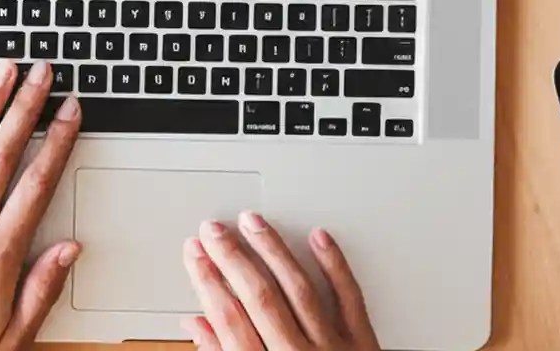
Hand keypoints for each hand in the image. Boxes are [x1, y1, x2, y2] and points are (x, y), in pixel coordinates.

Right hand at [183, 212, 380, 350]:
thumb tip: (199, 327)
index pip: (229, 321)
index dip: (207, 283)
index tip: (194, 255)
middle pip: (260, 298)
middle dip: (232, 258)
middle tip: (213, 230)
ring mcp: (334, 350)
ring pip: (300, 289)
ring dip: (273, 251)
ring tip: (253, 222)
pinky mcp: (365, 345)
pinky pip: (350, 298)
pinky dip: (335, 265)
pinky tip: (318, 238)